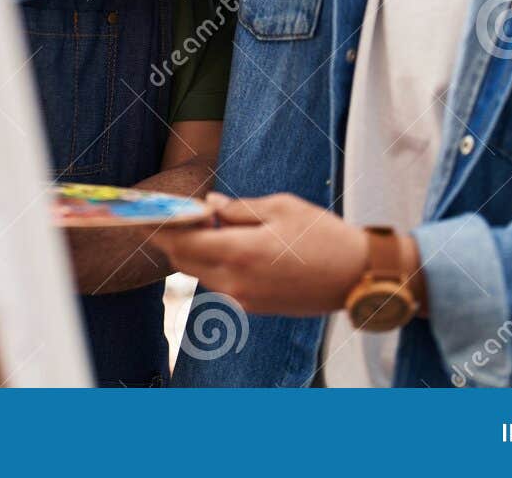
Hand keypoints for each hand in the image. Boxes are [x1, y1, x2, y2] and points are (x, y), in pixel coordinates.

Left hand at [150, 193, 371, 315]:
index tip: (153, 212)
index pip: (183, 242)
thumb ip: (239, 209)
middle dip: (175, 238)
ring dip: (195, 251)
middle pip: (185, 261)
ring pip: (201, 273)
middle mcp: (236, 281)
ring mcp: (244, 298)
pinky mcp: (254, 307)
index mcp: (240, 253)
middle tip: (178, 213)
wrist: (358, 277)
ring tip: (209, 224)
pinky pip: (221, 283)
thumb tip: (209, 205)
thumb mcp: (281, 207)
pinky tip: (229, 244)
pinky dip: (214, 263)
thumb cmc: (324, 235)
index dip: (164, 226)